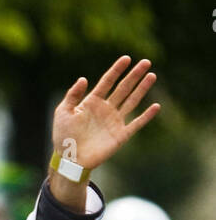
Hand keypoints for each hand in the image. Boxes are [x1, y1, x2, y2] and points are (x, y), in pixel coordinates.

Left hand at [52, 56, 159, 172]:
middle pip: (123, 88)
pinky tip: (155, 107)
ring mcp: (114, 122)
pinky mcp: (120, 135)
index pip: (107, 82)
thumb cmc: (63, 137)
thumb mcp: (63, 112)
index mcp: (92, 102)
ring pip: (131, 101)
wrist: (69, 160)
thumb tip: (84, 78)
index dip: (117, 70)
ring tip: (151, 76)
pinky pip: (136, 124)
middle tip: (146, 62)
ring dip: (142, 89)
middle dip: (134, 75)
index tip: (126, 58)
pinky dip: (146, 116)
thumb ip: (72, 95)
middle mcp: (106, 109)